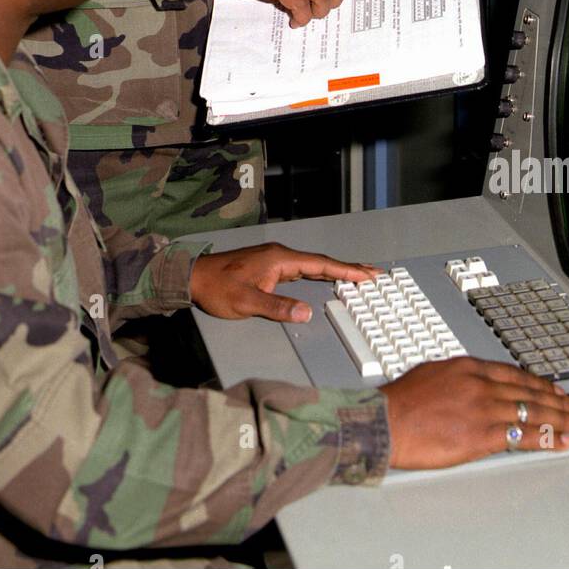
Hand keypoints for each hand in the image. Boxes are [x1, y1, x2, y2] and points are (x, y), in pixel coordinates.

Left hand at [189, 242, 380, 321]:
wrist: (194, 277)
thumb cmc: (218, 289)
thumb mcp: (247, 302)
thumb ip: (277, 307)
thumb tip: (306, 312)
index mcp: (279, 259)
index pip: (320, 265)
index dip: (345, 271)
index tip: (367, 275)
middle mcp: (280, 256)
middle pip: (321, 262)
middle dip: (348, 268)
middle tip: (373, 273)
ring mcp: (275, 261)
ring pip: (312, 266)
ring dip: (335, 271)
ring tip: (357, 276)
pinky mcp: (269, 268)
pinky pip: (302, 269)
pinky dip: (319, 274)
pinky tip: (325, 279)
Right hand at [381, 357, 568, 467]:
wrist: (384, 421)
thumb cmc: (400, 402)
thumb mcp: (432, 373)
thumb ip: (459, 378)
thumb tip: (473, 385)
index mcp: (468, 367)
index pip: (516, 374)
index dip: (541, 384)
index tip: (557, 390)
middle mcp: (481, 384)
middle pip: (531, 392)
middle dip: (561, 401)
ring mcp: (483, 409)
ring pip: (533, 412)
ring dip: (562, 420)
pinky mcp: (482, 435)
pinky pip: (523, 436)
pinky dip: (546, 439)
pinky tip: (561, 442)